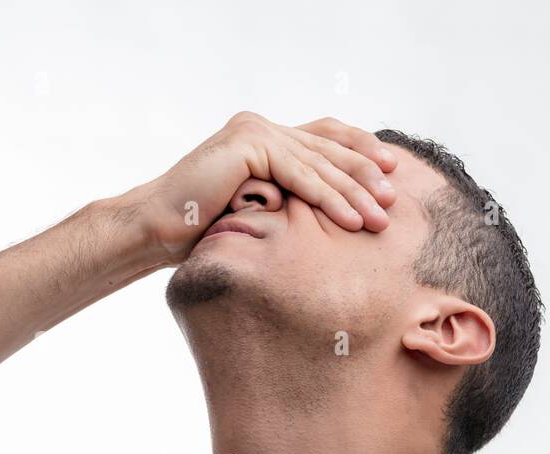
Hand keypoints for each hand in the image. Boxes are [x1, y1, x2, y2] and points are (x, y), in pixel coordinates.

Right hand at [128, 112, 398, 263]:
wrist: (157, 228)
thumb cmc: (199, 230)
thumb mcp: (256, 210)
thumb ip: (285, 199)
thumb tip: (333, 216)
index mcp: (263, 137)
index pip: (322, 136)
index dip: (359, 150)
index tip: (390, 172)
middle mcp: (261, 127)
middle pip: (327, 147)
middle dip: (365, 175)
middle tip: (392, 201)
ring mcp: (255, 131)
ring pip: (318, 163)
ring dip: (353, 193)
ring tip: (378, 218)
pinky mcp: (249, 144)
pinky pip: (299, 173)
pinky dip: (328, 198)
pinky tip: (350, 219)